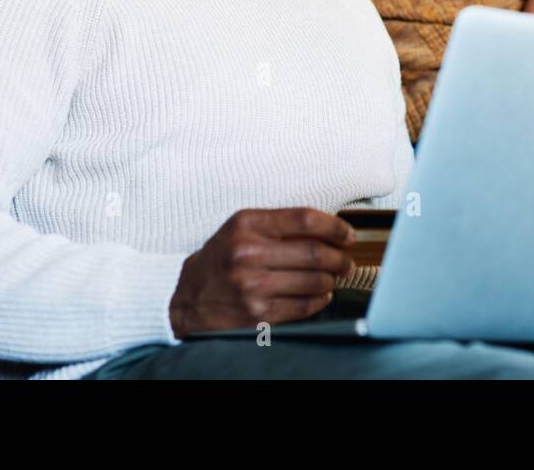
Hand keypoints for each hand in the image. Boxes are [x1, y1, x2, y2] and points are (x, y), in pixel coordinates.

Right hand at [169, 208, 356, 336]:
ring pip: (314, 281)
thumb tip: (329, 230)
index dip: (334, 226)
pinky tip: (321, 295)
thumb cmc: (221, 258)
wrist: (186, 297)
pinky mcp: (257, 314)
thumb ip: (279, 225)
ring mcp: (252, 286)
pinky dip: (320, 300)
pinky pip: (304, 306)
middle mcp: (248, 254)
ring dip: (332, 280)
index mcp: (246, 224)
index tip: (348, 234)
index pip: (304, 219)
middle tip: (347, 262)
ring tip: (334, 278)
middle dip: (340, 259)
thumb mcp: (241, 228)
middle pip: (314, 252)